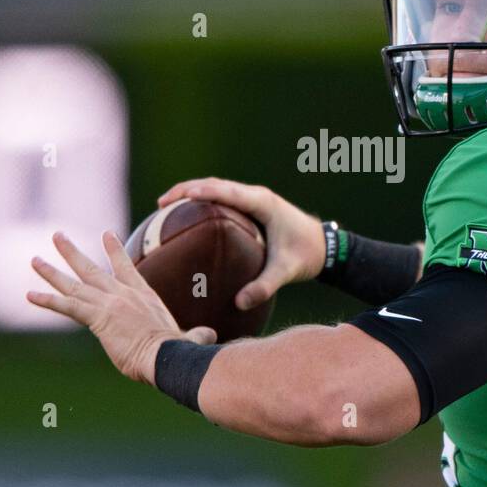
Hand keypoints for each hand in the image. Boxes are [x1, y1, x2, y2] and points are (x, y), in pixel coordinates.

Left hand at [27, 230, 216, 382]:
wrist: (168, 353)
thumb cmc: (179, 350)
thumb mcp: (187, 337)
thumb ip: (196, 334)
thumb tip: (210, 336)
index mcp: (143, 295)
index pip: (125, 266)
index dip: (114, 250)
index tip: (105, 233)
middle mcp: (123, 294)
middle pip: (91, 268)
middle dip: (71, 252)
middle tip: (57, 236)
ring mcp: (109, 303)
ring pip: (74, 283)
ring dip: (51, 271)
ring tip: (35, 259)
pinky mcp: (98, 317)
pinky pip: (67, 306)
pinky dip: (48, 300)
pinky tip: (30, 295)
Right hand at [158, 177, 324, 309]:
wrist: (325, 246)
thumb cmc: (306, 255)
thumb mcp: (287, 272)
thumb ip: (265, 287)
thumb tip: (239, 302)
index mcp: (263, 203)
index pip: (229, 192)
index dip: (204, 191)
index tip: (181, 196)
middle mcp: (256, 196)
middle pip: (216, 184)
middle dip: (187, 189)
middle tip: (161, 203)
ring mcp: (253, 199)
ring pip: (217, 188)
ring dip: (191, 192)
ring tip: (164, 207)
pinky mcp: (251, 207)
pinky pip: (222, 199)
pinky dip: (202, 203)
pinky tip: (185, 218)